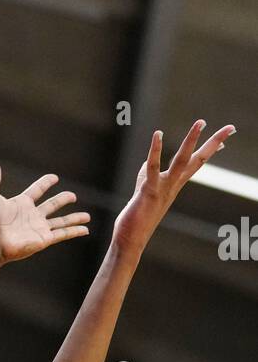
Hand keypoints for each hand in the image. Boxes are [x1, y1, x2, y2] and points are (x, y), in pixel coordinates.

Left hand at [0, 158, 89, 263]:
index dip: (45, 183)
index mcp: (21, 203)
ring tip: (87, 216)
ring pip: (61, 221)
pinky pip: (63, 234)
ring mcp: (39, 228)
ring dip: (74, 218)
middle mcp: (32, 215)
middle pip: (52, 205)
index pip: (37, 190)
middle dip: (62, 200)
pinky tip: (86, 230)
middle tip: (72, 195)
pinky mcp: (44, 239)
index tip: (54, 178)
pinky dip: (75, 231)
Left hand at [113, 120, 235, 254]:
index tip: (225, 138)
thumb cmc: (137, 216)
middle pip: (198, 160)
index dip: (211, 150)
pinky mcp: (149, 191)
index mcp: (175, 184)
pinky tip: (158, 133)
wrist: (131, 239)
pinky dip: (155, 150)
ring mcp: (163, 188)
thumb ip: (147, 175)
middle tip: (230, 127)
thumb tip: (147, 164)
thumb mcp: (144, 190)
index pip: (197, 163)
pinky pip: (153, 168)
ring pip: (181, 162)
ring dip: (191, 141)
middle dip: (214, 143)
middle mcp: (174, 185)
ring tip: (201, 122)